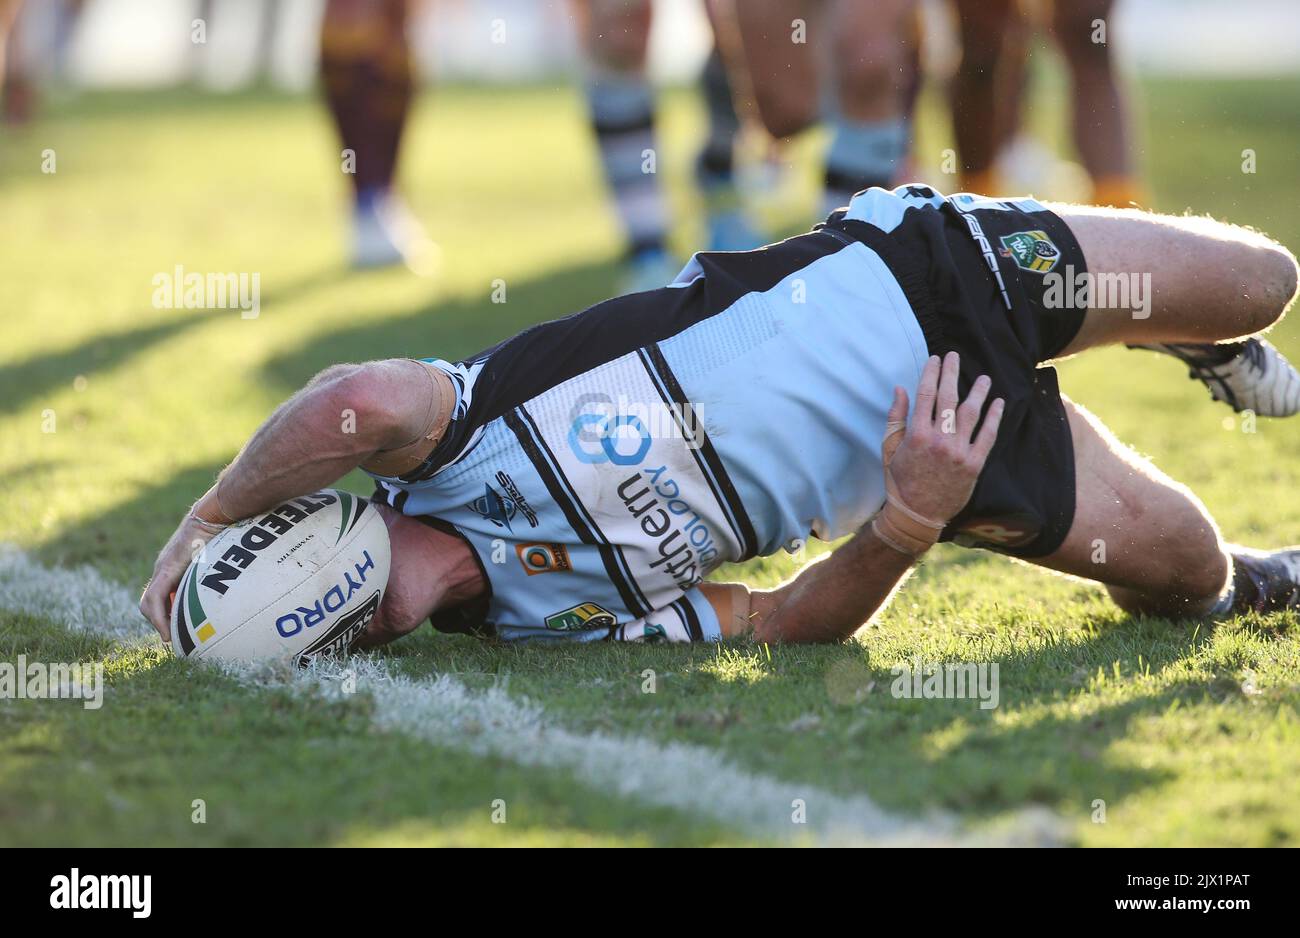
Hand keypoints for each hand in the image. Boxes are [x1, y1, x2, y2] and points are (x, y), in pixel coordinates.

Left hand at [139, 516, 223, 642]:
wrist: (218, 513)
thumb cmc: (227, 529)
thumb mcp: (225, 555)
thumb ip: (225, 569)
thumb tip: (249, 583)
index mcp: (177, 566)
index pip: (164, 595)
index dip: (169, 613)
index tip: (183, 628)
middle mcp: (165, 568)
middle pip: (152, 602)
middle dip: (161, 621)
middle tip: (176, 638)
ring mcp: (163, 569)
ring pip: (149, 603)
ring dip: (158, 622)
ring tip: (172, 637)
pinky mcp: (165, 569)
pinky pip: (154, 599)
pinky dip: (159, 618)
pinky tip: (169, 631)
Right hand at [884, 351, 1003, 524]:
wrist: (917, 515)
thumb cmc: (900, 481)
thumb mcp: (890, 449)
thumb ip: (896, 418)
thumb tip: (900, 389)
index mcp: (917, 435)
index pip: (925, 395)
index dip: (931, 374)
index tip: (935, 359)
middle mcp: (939, 440)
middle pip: (948, 398)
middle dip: (951, 373)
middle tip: (954, 356)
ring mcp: (959, 452)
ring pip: (971, 413)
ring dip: (978, 392)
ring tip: (983, 378)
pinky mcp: (974, 464)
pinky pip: (987, 436)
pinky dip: (994, 418)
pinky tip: (998, 403)